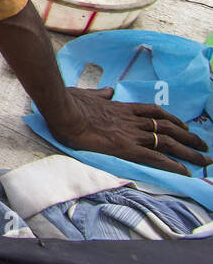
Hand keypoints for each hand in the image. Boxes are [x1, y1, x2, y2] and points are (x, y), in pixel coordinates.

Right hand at [44, 87, 210, 175]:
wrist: (63, 110)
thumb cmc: (70, 101)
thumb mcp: (88, 93)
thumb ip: (101, 94)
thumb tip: (109, 91)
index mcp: (122, 108)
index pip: (153, 112)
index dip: (171, 119)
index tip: (183, 126)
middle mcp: (132, 120)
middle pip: (167, 127)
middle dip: (188, 136)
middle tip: (203, 145)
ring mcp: (131, 133)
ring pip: (167, 141)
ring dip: (189, 150)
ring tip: (204, 159)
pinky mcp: (126, 148)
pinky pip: (155, 158)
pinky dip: (172, 165)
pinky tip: (185, 172)